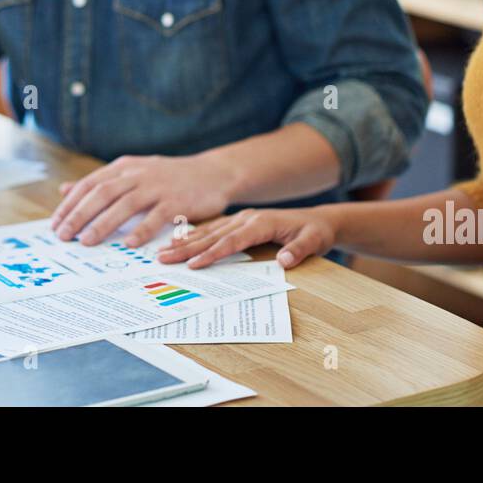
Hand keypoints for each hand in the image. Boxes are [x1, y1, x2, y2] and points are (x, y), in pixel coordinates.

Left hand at [49, 154, 233, 246]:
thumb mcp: (133, 172)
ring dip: (103, 224)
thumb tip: (65, 190)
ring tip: (87, 242)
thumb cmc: (169, 178)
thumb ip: (101, 181)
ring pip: (125, 204)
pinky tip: (128, 244)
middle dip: (80, 215)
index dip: (71, 204)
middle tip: (63, 236)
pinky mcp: (177, 201)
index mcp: (125, 167)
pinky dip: (141, 230)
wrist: (213, 173)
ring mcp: (158, 186)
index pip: (90, 184)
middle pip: (102, 193)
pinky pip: (156, 217)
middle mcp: (138, 174)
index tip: (55, 224)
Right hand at [156, 207, 336, 268]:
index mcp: (262, 222)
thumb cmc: (315, 232)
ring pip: (209, 231)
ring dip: (185, 241)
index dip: (212, 253)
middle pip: (213, 235)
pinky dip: (195, 235)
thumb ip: (300, 250)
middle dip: (187, 248)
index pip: (232, 241)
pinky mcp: (239, 222)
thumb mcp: (315, 241)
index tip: (194, 264)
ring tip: (163, 251)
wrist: (319, 220)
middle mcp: (247, 218)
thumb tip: (284, 261)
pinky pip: (213, 229)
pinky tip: (179, 241)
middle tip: (163, 258)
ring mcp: (241, 219)